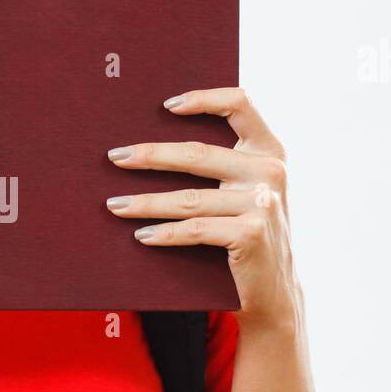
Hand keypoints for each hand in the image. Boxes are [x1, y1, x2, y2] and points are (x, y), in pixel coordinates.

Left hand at [105, 87, 300, 329]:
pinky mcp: (250, 234)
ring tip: (115, 205)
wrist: (275, 293)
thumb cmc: (248, 236)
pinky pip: (193, 229)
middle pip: (197, 153)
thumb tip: (155, 145)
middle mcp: (271, 172)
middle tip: (115, 157)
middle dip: (150, 155)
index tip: (165, 106)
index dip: (203, 98)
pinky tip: (141, 235)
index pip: (241, 104)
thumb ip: (224, 165)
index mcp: (270, 151)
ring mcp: (262, 203)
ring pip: (188, 198)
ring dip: (144, 202)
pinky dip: (162, 233)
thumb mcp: (246, 192)